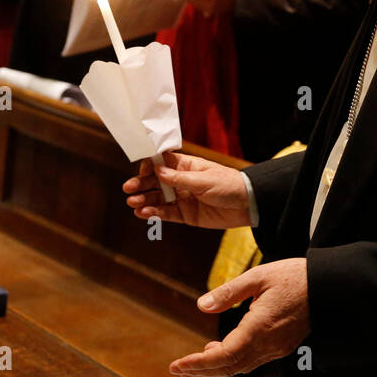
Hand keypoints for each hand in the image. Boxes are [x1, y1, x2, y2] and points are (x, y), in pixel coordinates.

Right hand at [123, 151, 251, 228]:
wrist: (247, 205)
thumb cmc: (229, 185)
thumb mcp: (204, 180)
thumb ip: (179, 178)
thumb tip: (157, 170)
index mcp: (186, 166)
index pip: (161, 162)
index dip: (149, 165)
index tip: (142, 170)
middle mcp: (181, 181)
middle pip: (155, 181)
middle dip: (141, 184)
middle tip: (129, 189)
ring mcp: (182, 198)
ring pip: (158, 198)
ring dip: (144, 200)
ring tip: (133, 203)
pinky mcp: (186, 214)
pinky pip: (166, 214)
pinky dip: (154, 213)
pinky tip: (143, 213)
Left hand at [170, 258, 309, 376]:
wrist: (328, 286)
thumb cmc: (295, 277)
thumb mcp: (258, 276)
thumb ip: (228, 292)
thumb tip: (202, 305)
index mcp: (260, 326)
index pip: (224, 355)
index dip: (199, 363)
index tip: (179, 365)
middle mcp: (269, 343)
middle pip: (230, 367)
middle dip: (202, 370)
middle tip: (179, 369)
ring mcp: (277, 347)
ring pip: (241, 366)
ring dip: (216, 367)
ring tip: (194, 362)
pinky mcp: (282, 345)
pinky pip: (254, 360)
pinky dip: (233, 360)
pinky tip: (221, 350)